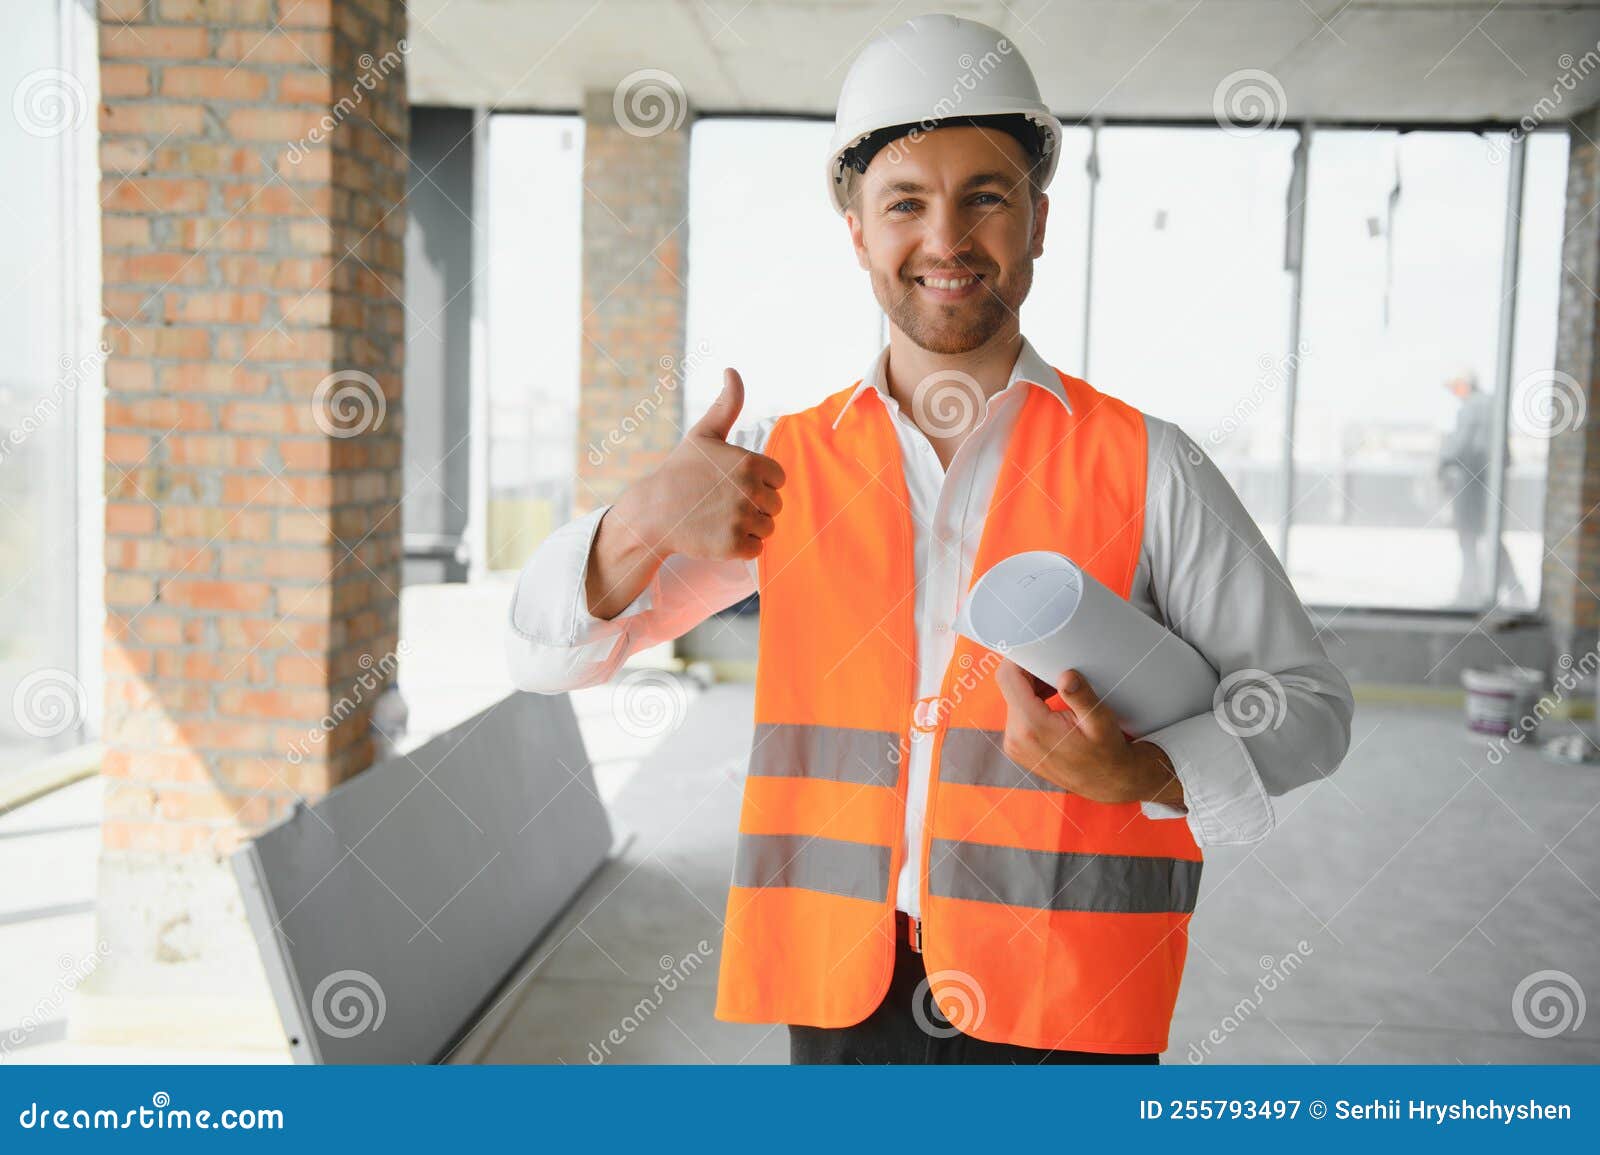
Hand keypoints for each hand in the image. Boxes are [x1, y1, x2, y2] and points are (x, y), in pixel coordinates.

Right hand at [612, 368, 786, 562]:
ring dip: (749, 526)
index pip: (778, 479)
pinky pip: (756, 549)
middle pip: (775, 505)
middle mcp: (751, 490)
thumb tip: (732, 370)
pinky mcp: (735, 545)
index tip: (733, 483)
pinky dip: (741, 547)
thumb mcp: (704, 434)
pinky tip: (720, 535)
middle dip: (755, 505)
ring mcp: (743, 519)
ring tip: (720, 518)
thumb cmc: (680, 472)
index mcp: (751, 463)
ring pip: (768, 528)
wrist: (653, 512)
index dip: (759, 482)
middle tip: (723, 503)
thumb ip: (727, 404)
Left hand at [993, 659, 1184, 807]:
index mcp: (1031, 727)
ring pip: (1014, 699)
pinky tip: (1052, 700)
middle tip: (1055, 664)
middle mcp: (1015, 737)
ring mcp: (1014, 745)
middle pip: (1011, 687)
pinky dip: (1031, 703)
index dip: (1018, 657)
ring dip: (1032, 687)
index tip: (1035, 646)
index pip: (1008, 678)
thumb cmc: (1108, 752)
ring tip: (1057, 684)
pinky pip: (1017, 715)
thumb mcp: (1100, 722)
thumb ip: (1081, 697)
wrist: (1109, 784)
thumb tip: (1066, 675)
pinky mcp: (1018, 748)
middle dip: (1029, 672)